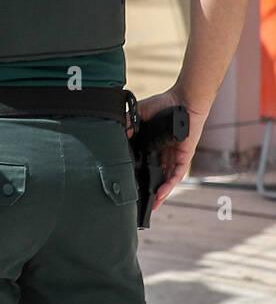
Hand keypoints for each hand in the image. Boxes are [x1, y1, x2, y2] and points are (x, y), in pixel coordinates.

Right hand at [137, 89, 208, 211]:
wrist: (183, 99)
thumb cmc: (164, 103)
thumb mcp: (140, 114)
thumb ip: (129, 123)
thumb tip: (119, 134)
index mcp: (155, 144)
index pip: (146, 162)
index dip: (140, 173)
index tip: (131, 184)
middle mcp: (165, 152)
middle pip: (158, 175)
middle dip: (152, 190)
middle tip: (143, 203)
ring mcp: (176, 155)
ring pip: (168, 178)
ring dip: (161, 192)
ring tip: (153, 204)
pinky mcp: (184, 155)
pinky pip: (177, 173)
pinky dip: (169, 184)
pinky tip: (161, 192)